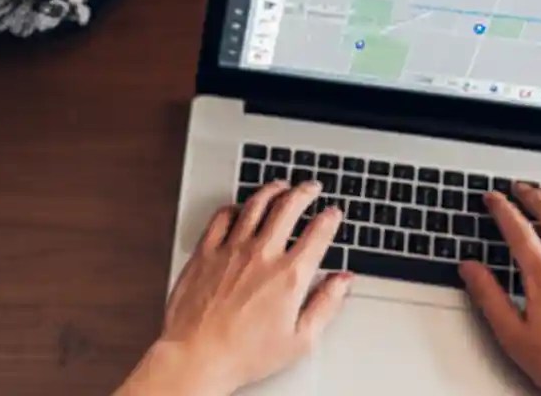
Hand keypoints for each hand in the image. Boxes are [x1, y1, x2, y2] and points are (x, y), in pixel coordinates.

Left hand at [116, 180, 352, 395]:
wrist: (197, 355)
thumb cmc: (245, 354)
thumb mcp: (300, 339)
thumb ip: (326, 305)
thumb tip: (343, 282)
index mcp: (289, 276)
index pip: (317, 234)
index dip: (329, 219)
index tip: (333, 213)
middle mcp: (261, 255)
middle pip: (288, 208)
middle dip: (304, 192)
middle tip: (311, 188)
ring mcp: (231, 249)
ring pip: (255, 205)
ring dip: (271, 190)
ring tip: (280, 185)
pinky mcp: (205, 251)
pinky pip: (221, 217)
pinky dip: (234, 207)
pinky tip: (239, 207)